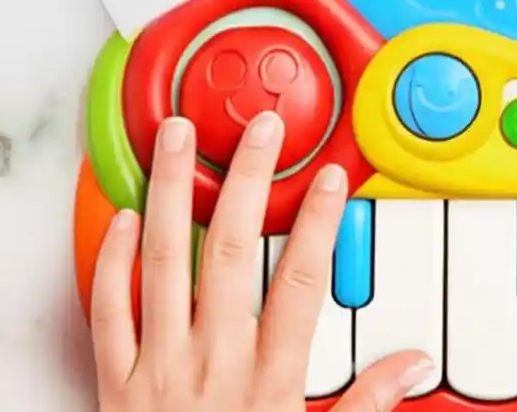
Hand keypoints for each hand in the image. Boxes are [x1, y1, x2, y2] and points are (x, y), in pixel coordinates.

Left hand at [90, 112, 431, 410]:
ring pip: (163, 261)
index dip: (320, 223)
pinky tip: (121, 216)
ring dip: (170, 193)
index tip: (329, 179)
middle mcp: (212, 361)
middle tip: (260, 131)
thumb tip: (410, 363)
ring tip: (176, 138)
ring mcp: (157, 366)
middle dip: (248, 180)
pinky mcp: (113, 382)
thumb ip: (365, 405)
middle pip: (233, 251)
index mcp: (268, 379)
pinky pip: (107, 311)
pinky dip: (110, 260)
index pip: (303, 283)